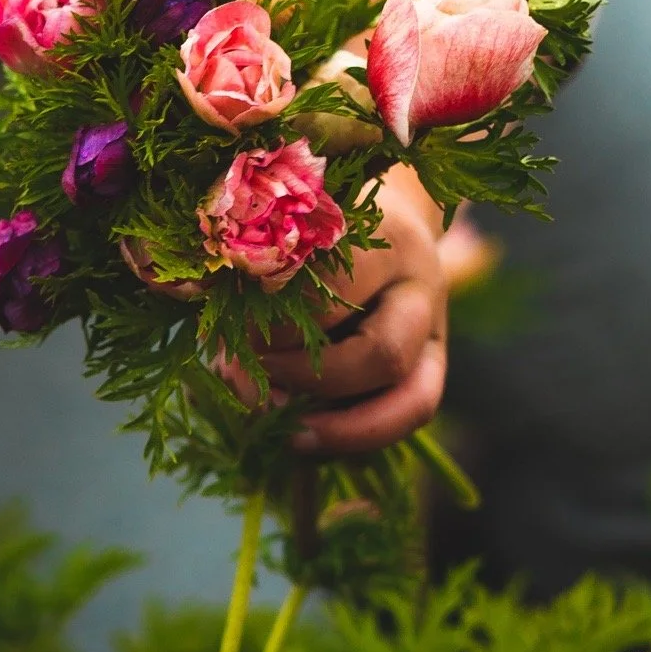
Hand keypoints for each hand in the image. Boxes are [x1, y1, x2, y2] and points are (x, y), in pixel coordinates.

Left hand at [254, 162, 446, 455]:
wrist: (385, 212)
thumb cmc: (312, 225)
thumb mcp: (282, 234)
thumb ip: (250, 282)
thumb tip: (215, 346)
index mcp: (380, 234)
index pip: (334, 289)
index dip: (275, 323)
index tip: (226, 328)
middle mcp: (420, 281)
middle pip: (379, 350)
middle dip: (302, 375)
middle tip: (245, 370)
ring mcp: (435, 325)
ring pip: (405, 389)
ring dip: (330, 414)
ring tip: (271, 412)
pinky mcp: (434, 362)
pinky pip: (411, 412)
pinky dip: (353, 435)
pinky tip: (301, 439)